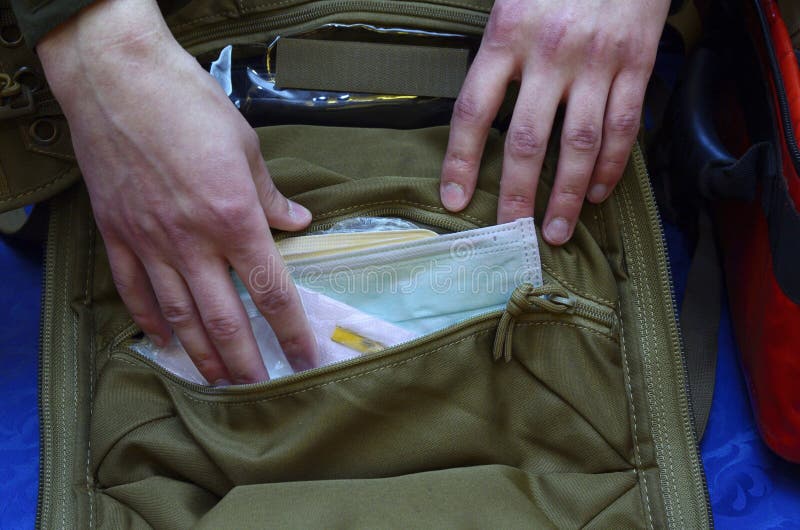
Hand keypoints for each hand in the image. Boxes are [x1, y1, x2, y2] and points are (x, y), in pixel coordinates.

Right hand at [38, 0, 317, 384]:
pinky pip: (134, 289)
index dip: (291, 332)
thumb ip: (270, 196)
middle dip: (246, 361)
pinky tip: (163, 341)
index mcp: (234, 218)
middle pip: (225, 318)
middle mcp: (193, 240)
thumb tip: (296, 223)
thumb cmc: (188, 104)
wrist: (119, 79)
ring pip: (179, 315)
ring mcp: (151, 240)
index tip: (304, 359)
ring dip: (201, 353)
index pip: (271, 291)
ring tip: (218, 381)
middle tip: (261, 388)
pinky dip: (149, 320)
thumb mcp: (246, 147)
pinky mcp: (117, 233)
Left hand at [440, 0, 670, 243]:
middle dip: (518, 195)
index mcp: (507, 35)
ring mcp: (596, 61)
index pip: (473, 111)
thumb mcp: (510, 2)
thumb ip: (495, 55)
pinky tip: (600, 193)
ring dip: (568, 195)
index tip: (455, 199)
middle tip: (510, 232)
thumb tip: (479, 116)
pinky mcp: (636, 63)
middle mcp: (550, 53)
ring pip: (580, 144)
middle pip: (528, 140)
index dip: (461, 161)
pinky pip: (624, 127)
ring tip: (556, 230)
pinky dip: (612, 166)